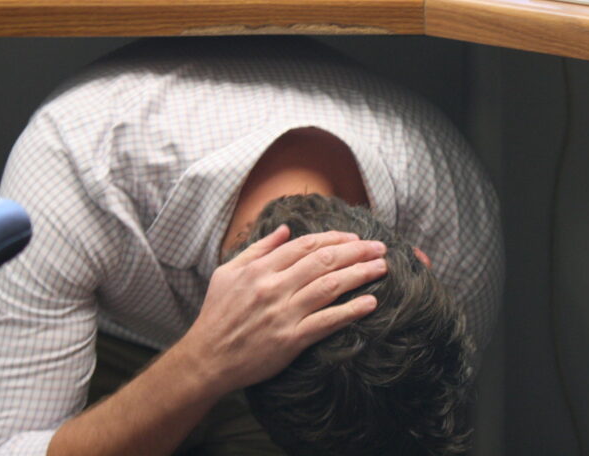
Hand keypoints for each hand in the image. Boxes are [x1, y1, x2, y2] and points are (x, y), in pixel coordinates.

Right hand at [182, 225, 386, 395]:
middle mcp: (274, 287)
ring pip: (330, 287)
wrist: (206, 359)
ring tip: (381, 268)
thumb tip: (285, 229)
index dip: (334, 238)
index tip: (354, 237)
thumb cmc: (216, 315)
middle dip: (356, 251)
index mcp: (260, 269)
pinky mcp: (291, 340)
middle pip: (324, 261)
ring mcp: (284, 314)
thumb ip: (258, 249)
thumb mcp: (228, 273)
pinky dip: (350, 311)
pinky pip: (327, 322)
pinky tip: (370, 303)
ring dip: (360, 274)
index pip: (305, 246)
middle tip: (380, 247)